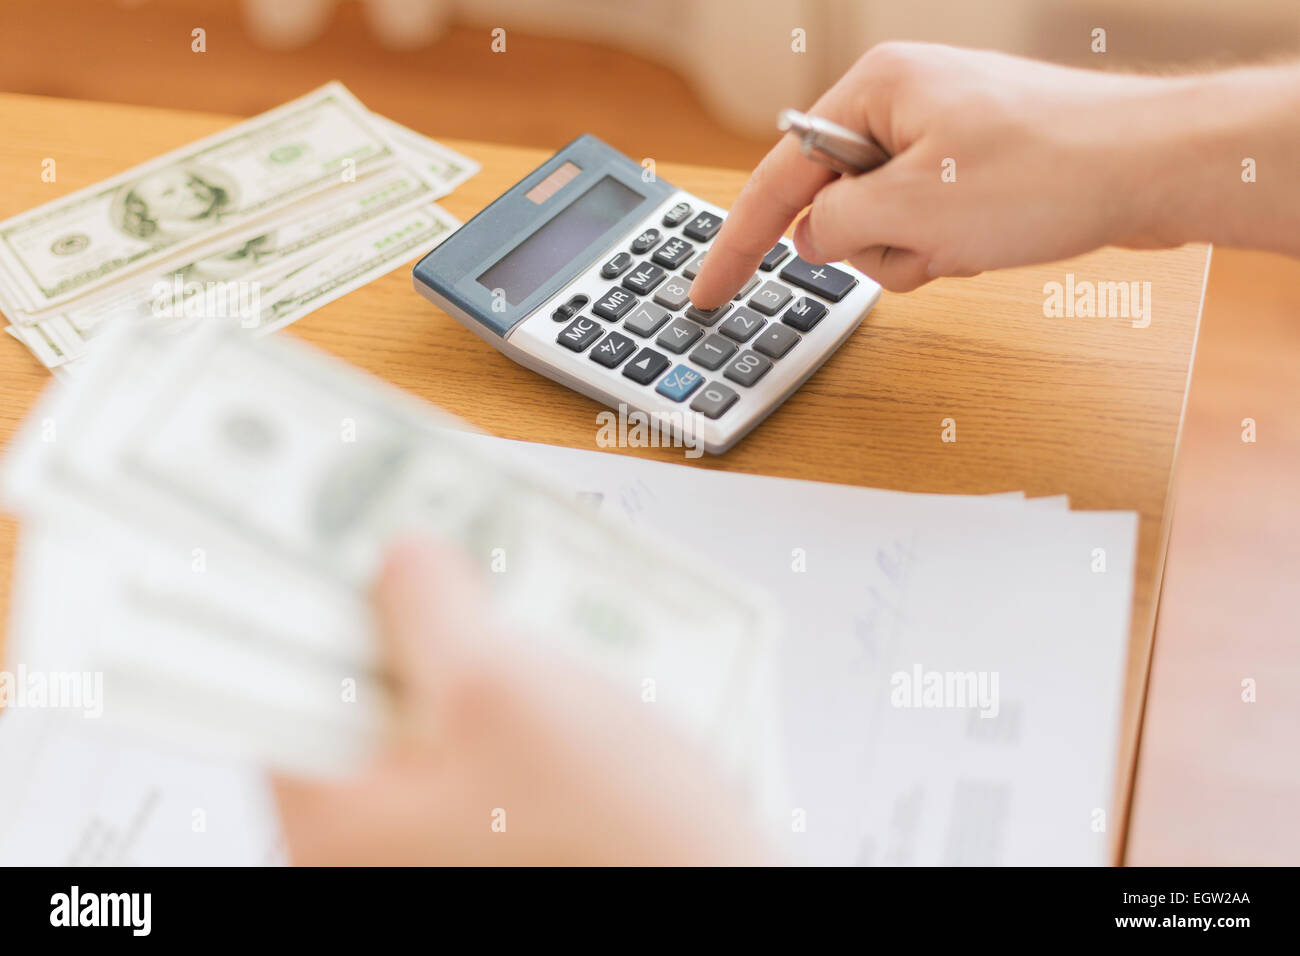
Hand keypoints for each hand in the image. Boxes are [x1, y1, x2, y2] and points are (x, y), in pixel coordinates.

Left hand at [272, 540, 767, 865]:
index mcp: (331, 822)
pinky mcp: (486, 841)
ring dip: (462, 650)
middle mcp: (362, 846)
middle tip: (442, 545)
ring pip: (421, 711)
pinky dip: (497, 695)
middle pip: (353, 686)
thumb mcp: (511, 691)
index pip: (278, 671)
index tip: (326, 514)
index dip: (305, 582)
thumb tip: (399, 557)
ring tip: (510, 601)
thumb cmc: (619, 848)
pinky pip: (469, 744)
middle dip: (401, 610)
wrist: (720, 901)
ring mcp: (426, 848)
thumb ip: (430, 604)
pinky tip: (546, 666)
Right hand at [690, 42, 1296, 304]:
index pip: (777, 178)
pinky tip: (989, 239)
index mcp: (873, 91)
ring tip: (971, 237)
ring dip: (916, 252)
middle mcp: (900, 105)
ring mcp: (937, 136)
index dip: (736, 245)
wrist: (1154, 167)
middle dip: (874, 245)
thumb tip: (811, 238)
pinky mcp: (970, 167)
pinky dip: (946, 247)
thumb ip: (836, 225)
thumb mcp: (914, 208)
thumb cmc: (1049, 169)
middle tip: (928, 241)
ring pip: (881, 226)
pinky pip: (924, 225)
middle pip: (834, 206)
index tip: (707, 293)